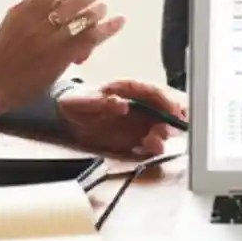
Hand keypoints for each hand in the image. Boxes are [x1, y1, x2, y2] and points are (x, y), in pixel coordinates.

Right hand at [0, 0, 127, 114]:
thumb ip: (37, 8)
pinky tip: (118, 22)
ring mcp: (49, 38)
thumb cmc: (4, 55)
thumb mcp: (14, 23)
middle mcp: (37, 19)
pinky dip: (107, 29)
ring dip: (99, 10)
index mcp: (25, 8)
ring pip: (83, 16)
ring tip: (106, 10)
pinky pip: (89, 38)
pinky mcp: (60, 57)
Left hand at [58, 80, 185, 155]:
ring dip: (162, 137)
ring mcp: (139, 124)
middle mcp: (140, 106)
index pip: (155, 93)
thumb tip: (122, 104)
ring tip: (153, 143)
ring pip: (160, 129)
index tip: (174, 111)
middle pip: (164, 112)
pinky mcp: (135, 140)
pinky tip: (148, 150)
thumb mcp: (84, 100)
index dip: (167, 101)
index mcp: (131, 90)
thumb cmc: (78, 102)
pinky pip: (149, 145)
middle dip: (170, 121)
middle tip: (165, 131)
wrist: (68, 118)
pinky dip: (153, 148)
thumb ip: (101, 102)